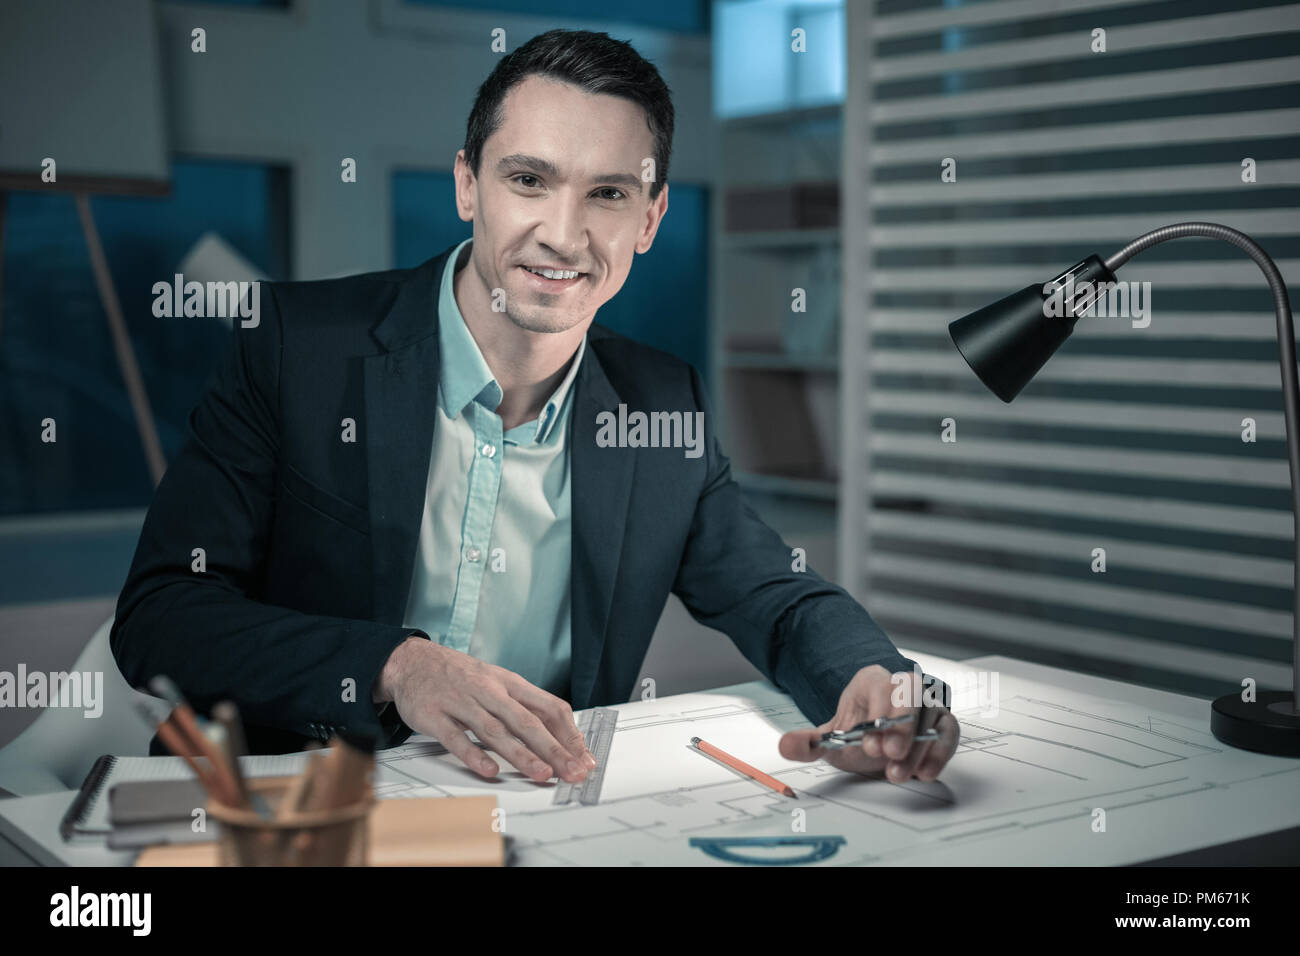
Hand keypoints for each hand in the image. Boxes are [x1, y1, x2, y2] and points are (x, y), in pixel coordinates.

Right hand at [375, 637, 596, 783]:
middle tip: (572, 771)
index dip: (569, 733)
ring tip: (542, 773)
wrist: (412, 660)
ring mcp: (461, 702)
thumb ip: (524, 707)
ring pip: (496, 731)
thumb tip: (560, 736)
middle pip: (527, 721)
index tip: (583, 757)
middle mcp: (489, 691)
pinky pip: (456, 737)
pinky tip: (490, 770)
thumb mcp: (497, 681)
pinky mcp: (434, 715)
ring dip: (521, 754)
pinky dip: (474, 755)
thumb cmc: (460, 676)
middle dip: (554, 749)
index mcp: (510, 683)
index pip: (549, 707)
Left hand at [778, 665, 958, 781]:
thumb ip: (808, 742)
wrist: (876, 740)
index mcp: (873, 680)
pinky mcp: (943, 723)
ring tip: (898, 774)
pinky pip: (949, 733)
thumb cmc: (858, 732)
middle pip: (912, 696)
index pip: (881, 686)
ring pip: (931, 716)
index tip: (870, 744)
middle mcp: (905, 685)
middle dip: (902, 728)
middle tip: (889, 757)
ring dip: (918, 747)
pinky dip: (939, 753)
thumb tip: (785, 745)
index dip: (879, 712)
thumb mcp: (831, 738)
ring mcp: (927, 704)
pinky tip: (925, 773)